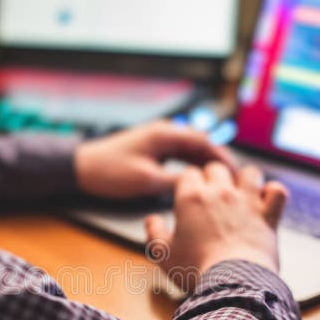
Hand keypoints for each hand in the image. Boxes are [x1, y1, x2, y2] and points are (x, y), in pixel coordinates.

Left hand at [74, 121, 234, 198]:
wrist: (81, 168)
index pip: (204, 141)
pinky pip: (178, 156)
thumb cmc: (110, 172)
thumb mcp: (147, 181)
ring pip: (190, 151)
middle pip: (201, 144)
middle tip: (236, 180)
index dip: (224, 157)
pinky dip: (191, 166)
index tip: (238, 173)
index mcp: (165, 134)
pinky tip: (198, 181)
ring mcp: (157, 140)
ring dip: (205, 164)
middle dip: (218, 161)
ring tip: (222, 183)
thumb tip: (202, 187)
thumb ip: (176, 182)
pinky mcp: (151, 150)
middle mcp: (164, 132)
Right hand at [145, 162, 287, 290]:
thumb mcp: (164, 255)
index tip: (188, 196)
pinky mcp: (268, 214)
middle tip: (212, 195)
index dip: (188, 184)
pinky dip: (274, 193)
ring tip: (241, 193)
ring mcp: (247, 201)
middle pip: (216, 168)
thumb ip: (154, 234)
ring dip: (244, 180)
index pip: (189, 174)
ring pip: (249, 172)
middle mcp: (220, 192)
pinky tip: (267, 201)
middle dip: (213, 178)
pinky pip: (278, 190)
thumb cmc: (197, 269)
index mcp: (191, 198)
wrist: (233, 282)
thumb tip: (151, 220)